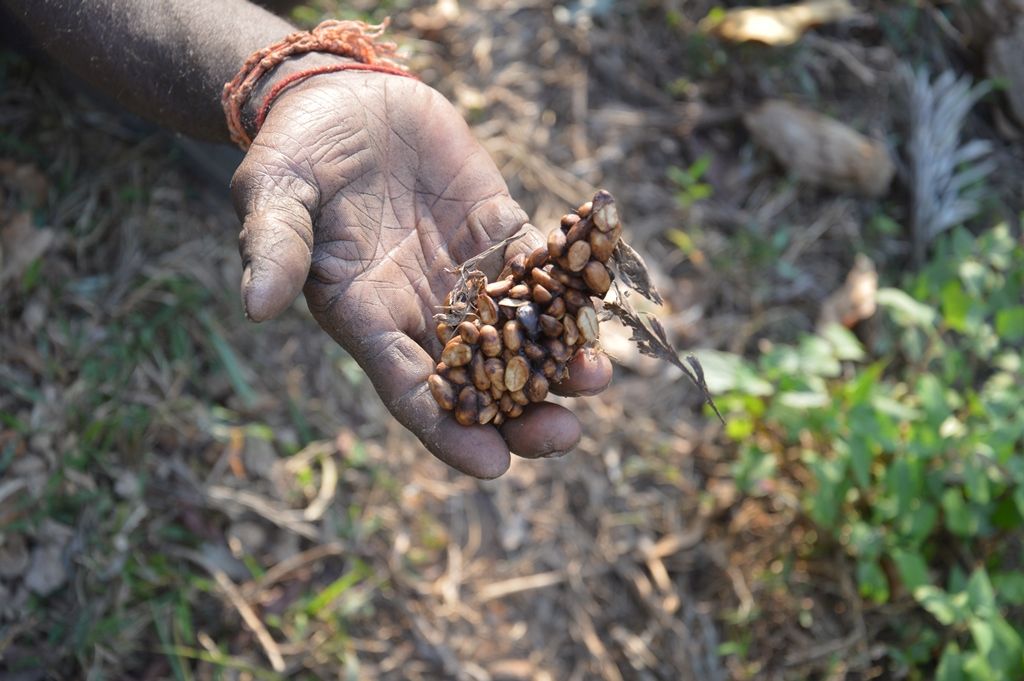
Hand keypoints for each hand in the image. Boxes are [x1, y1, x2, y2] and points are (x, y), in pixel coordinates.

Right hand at [230, 70, 611, 477]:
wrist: (344, 96)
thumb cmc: (298, 149)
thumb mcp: (275, 191)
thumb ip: (275, 245)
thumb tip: (256, 307)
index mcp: (367, 316)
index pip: (409, 389)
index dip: (448, 430)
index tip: (492, 465)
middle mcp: (423, 308)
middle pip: (478, 379)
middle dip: (522, 413)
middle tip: (562, 435)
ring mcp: (468, 273)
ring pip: (521, 333)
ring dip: (559, 360)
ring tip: (596, 377)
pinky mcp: (500, 230)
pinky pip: (543, 267)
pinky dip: (573, 287)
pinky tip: (602, 303)